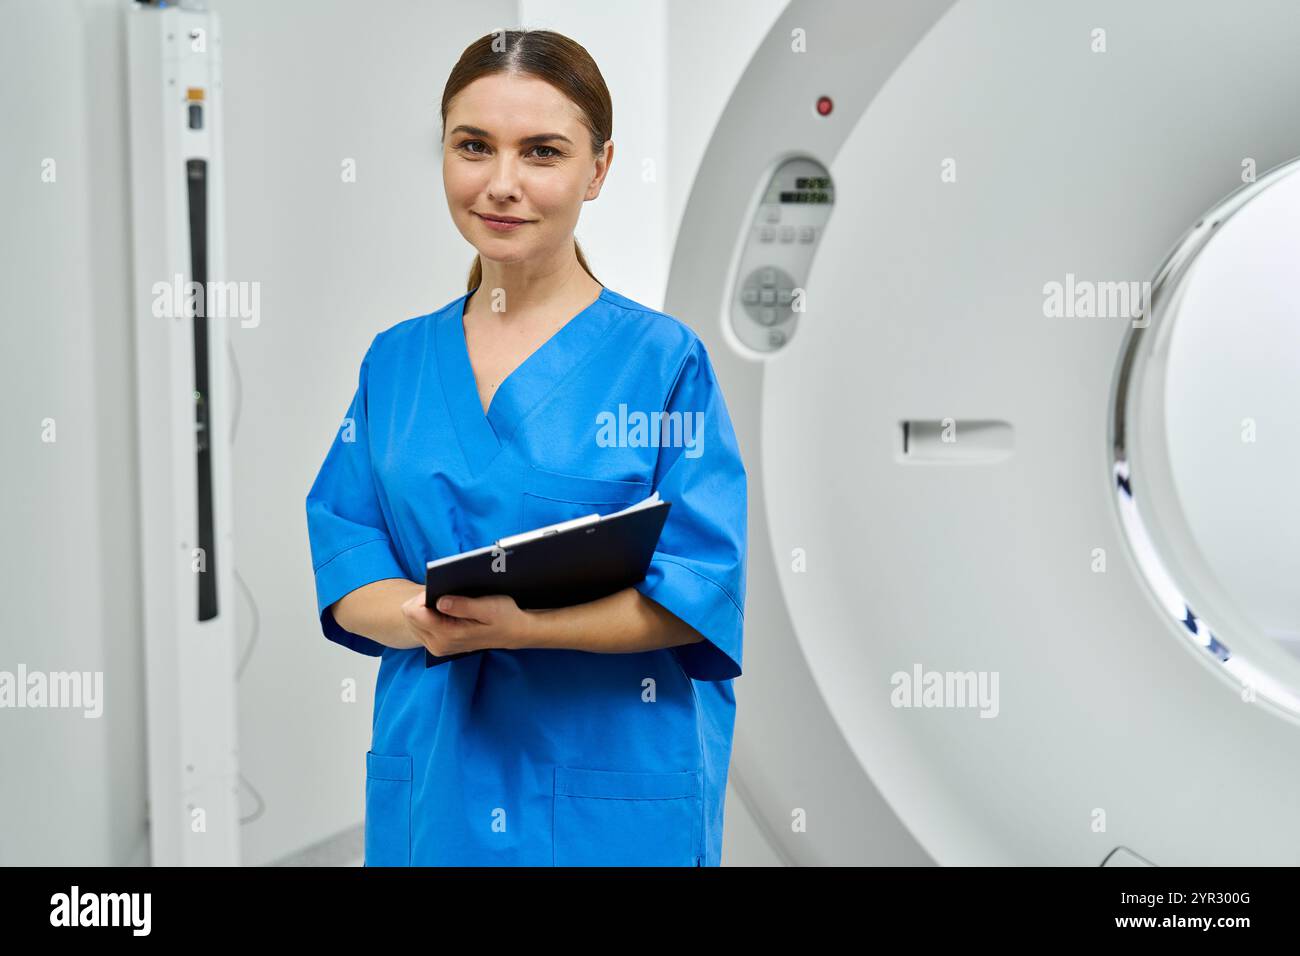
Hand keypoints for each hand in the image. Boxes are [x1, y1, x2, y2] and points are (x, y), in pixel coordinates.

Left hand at [400, 591, 533, 657]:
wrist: (513, 633)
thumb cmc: (503, 616)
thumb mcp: (487, 607)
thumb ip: (462, 606)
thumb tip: (439, 602)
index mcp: (448, 634)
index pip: (414, 612)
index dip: (424, 596)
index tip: (441, 590)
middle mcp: (439, 644)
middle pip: (410, 617)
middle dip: (423, 602)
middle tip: (446, 595)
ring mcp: (438, 647)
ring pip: (413, 622)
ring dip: (425, 609)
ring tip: (448, 603)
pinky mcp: (439, 646)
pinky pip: (421, 628)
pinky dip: (429, 617)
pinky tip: (447, 612)